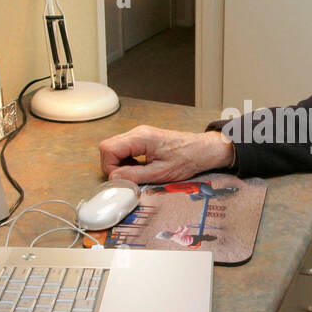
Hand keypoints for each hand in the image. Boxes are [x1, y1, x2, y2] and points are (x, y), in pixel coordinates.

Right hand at [97, 126, 233, 183]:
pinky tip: (141, 168)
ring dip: (121, 164)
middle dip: (114, 166)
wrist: (204, 150)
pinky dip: (128, 161)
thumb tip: (114, 179)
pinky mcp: (143, 139)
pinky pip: (126, 149)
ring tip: (137, 174)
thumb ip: (135, 176)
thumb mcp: (160, 173)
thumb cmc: (188, 158)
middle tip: (128, 178)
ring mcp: (140, 135)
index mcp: (140, 138)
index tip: (121, 179)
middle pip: (109, 147)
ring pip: (116, 149)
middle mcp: (137, 132)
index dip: (110, 167)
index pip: (108, 148)